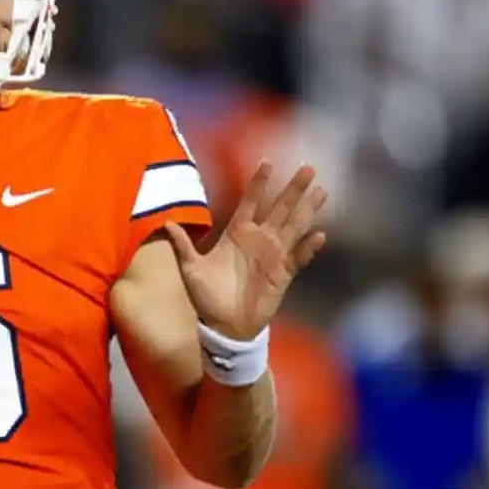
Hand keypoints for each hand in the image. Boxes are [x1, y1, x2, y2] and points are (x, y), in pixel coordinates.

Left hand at [165, 162, 328, 340]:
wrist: (224, 326)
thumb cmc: (207, 296)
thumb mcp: (192, 269)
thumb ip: (183, 245)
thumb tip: (167, 223)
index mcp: (237, 233)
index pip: (250, 202)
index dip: (259, 183)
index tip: (267, 162)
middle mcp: (258, 239)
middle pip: (279, 208)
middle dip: (293, 189)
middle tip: (308, 168)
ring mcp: (273, 255)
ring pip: (294, 227)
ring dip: (307, 210)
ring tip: (321, 192)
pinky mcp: (283, 274)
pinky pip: (298, 258)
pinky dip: (308, 248)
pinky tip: (319, 236)